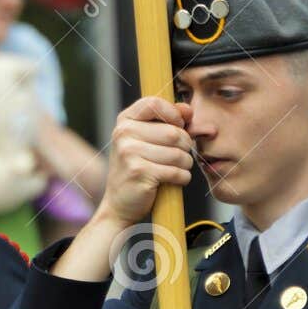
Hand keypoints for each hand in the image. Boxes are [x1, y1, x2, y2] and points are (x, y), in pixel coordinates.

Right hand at [95, 96, 193, 227]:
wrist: (119, 205)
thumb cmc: (138, 169)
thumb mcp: (146, 140)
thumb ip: (166, 121)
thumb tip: (188, 109)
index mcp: (125, 121)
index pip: (155, 103)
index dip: (174, 114)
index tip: (180, 126)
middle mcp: (123, 134)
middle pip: (173, 132)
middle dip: (186, 146)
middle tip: (180, 156)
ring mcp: (129, 153)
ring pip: (178, 154)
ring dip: (185, 164)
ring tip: (176, 169)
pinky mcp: (139, 173)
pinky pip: (176, 171)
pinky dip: (182, 178)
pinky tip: (174, 181)